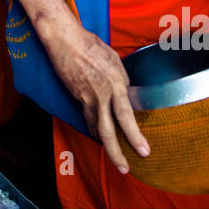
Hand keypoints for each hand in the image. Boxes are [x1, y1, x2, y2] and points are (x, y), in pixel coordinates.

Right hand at [42, 16, 148, 171]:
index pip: (126, 115)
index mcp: (116, 82)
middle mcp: (102, 93)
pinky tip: (98, 136)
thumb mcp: (116, 61)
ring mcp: (87, 97)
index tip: (143, 151)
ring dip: (105, 144)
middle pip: (109, 129)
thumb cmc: (91, 45)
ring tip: (115, 159)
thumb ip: (123, 80)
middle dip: (117, 152)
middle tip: (125, 168)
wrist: (66, 40)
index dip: (134, 135)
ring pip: (96, 128)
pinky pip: (87, 117)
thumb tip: (128, 94)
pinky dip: (93, 129)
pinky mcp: (77, 96)